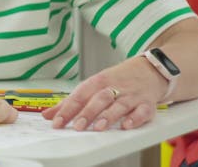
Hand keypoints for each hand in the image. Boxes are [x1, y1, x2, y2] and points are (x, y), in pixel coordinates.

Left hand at [42, 56, 164, 130]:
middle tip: (77, 126)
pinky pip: (141, 111)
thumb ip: (70, 102)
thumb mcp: (92, 86)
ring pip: (118, 105)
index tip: (57, 122)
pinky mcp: (146, 103)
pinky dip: (135, 118)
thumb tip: (48, 115)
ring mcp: (130, 95)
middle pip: (98, 99)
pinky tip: (127, 125)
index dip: (67, 110)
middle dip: (87, 113)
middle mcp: (113, 88)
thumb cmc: (117, 80)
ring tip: (99, 127)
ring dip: (108, 116)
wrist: (149, 69)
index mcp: (97, 82)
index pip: (78, 96)